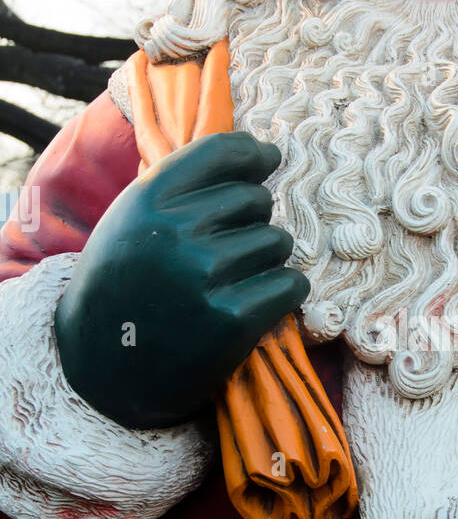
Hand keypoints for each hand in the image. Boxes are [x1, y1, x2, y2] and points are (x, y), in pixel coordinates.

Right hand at [54, 133, 308, 428]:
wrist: (105, 366)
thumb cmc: (126, 284)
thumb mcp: (133, 220)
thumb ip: (185, 185)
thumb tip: (267, 153)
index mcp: (147, 199)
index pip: (223, 152)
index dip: (254, 154)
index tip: (268, 160)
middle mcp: (175, 231)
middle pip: (256, 200)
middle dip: (255, 219)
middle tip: (230, 248)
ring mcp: (204, 276)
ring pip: (278, 242)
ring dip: (267, 258)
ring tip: (234, 280)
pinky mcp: (232, 320)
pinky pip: (291, 284)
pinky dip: (283, 292)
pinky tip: (256, 303)